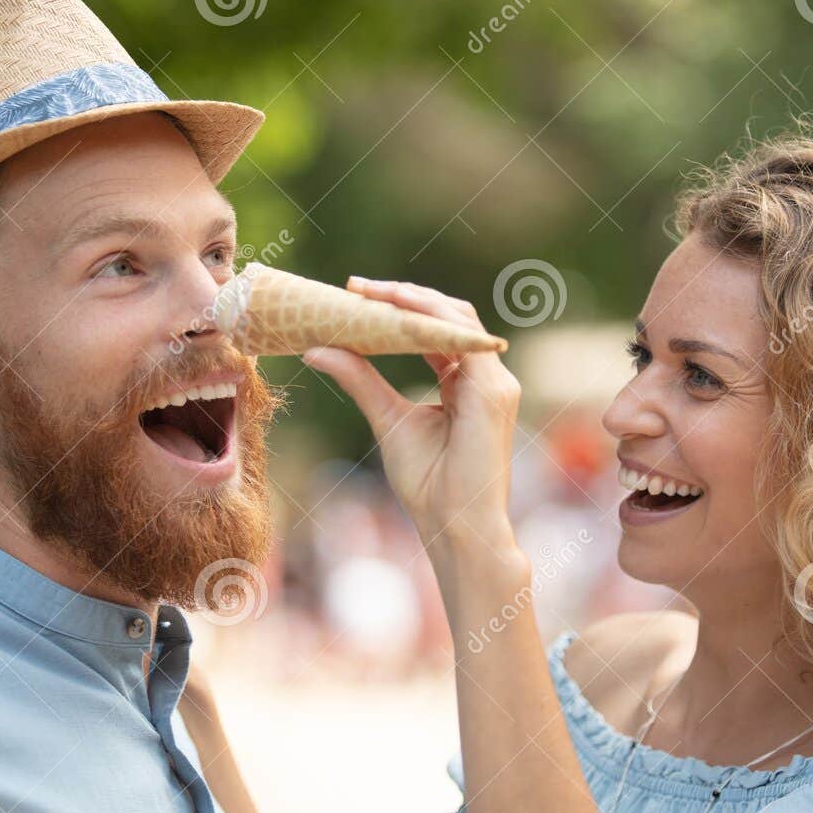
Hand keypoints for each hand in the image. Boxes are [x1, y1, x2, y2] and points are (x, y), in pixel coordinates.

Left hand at [301, 278, 520, 550]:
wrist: (455, 527)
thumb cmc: (429, 484)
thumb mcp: (388, 419)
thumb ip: (360, 380)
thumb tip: (317, 349)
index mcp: (466, 384)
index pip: (436, 332)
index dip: (399, 309)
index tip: (355, 294)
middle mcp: (485, 378)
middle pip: (448, 318)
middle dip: (403, 296)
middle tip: (355, 286)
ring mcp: (495, 383)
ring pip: (456, 320)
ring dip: (412, 300)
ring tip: (368, 292)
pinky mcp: (494, 392)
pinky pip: (461, 340)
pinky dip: (428, 319)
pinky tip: (394, 311)